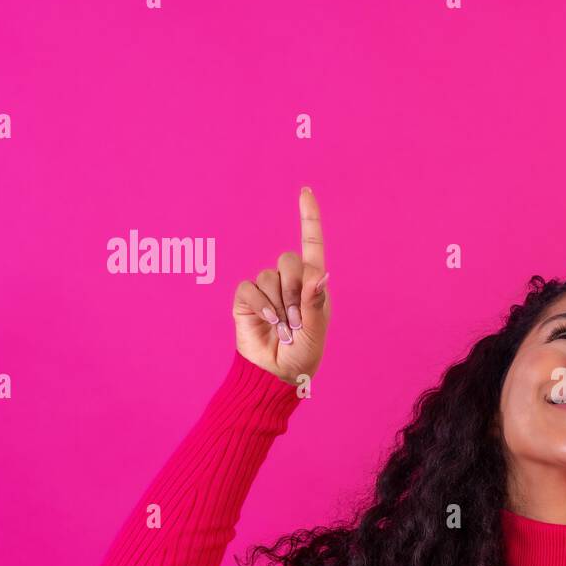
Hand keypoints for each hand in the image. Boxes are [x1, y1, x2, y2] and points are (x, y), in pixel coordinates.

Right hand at [232, 187, 330, 383]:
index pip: (312, 244)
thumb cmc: (303, 355)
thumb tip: (320, 275)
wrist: (276, 374)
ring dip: (279, 305)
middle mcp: (289, 281)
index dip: (309, 218)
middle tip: (297, 320)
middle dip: (295, 291)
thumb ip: (316, 302)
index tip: (306, 191)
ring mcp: (266, 289)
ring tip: (284, 327)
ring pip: (270, 276)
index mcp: (313, 284)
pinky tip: (267, 323)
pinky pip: (250, 288)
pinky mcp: (246, 299)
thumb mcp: (316, 331)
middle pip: (289, 260)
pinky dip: (260, 307)